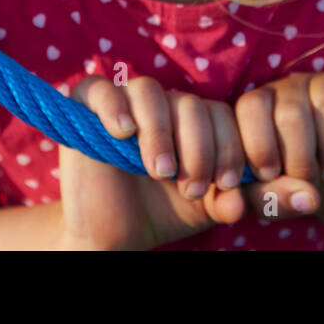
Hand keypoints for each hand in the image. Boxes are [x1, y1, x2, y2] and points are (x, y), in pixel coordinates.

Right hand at [56, 74, 246, 249]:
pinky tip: (125, 132)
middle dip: (198, 148)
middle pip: (189, 103)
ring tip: (161, 171)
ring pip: (149, 91)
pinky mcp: (86, 107)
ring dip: (160, 132)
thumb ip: (225, 200)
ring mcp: (125, 102)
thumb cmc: (160, 212)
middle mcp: (163, 105)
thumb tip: (238, 201)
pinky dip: (114, 106)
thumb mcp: (201, 208)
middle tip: (191, 188)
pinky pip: (100, 89)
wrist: (111, 234)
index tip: (226, 183)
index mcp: (194, 121)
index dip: (229, 146)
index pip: (220, 113)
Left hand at [234, 67, 323, 231]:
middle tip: (310, 183)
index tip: (270, 176)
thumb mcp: (273, 200)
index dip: (261, 145)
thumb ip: (273, 200)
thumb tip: (306, 198)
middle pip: (292, 110)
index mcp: (255, 110)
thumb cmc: (293, 187)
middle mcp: (285, 89)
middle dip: (302, 159)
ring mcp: (320, 82)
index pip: (251, 107)